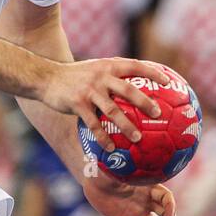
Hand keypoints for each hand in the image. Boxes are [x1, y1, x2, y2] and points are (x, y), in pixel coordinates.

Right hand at [40, 57, 168, 151]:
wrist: (46, 77)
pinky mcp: (77, 104)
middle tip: (158, 114)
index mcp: (108, 65)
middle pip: (128, 89)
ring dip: (126, 125)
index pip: (135, 65)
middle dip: (145, 102)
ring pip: (113, 110)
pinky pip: (94, 124)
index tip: (169, 82)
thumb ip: (113, 75)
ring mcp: (89, 90)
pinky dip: (103, 138)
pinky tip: (111, 150)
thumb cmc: (75, 76)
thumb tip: (138, 86)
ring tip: (138, 139)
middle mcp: (101, 76)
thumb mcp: (95, 68)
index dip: (153, 73)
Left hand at [83, 172, 176, 215]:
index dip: (170, 207)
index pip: (166, 197)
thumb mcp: (112, 166)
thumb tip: (120, 155)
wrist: (95, 181)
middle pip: (166, 214)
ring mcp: (139, 212)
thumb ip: (118, 166)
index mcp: (148, 186)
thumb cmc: (104, 167)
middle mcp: (148, 200)